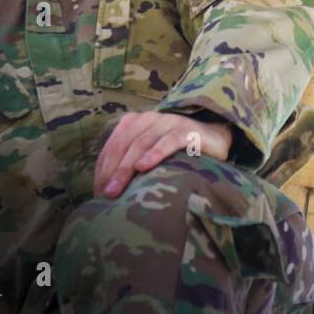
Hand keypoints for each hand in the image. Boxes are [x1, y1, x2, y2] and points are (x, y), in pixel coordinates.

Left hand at [93, 112, 231, 198]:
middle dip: (112, 171)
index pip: (112, 146)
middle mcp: (150, 118)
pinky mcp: (188, 131)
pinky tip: (144, 167)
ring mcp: (169, 122)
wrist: (214, 137)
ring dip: (127, 167)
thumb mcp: (150, 154)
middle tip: (106, 195)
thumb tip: (106, 192)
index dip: (103, 169)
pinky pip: (169, 141)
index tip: (99, 193)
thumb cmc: (177, 152)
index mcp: (135, 122)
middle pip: (124, 145)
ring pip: (142, 143)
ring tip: (118, 189)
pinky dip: (155, 153)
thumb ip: (131, 164)